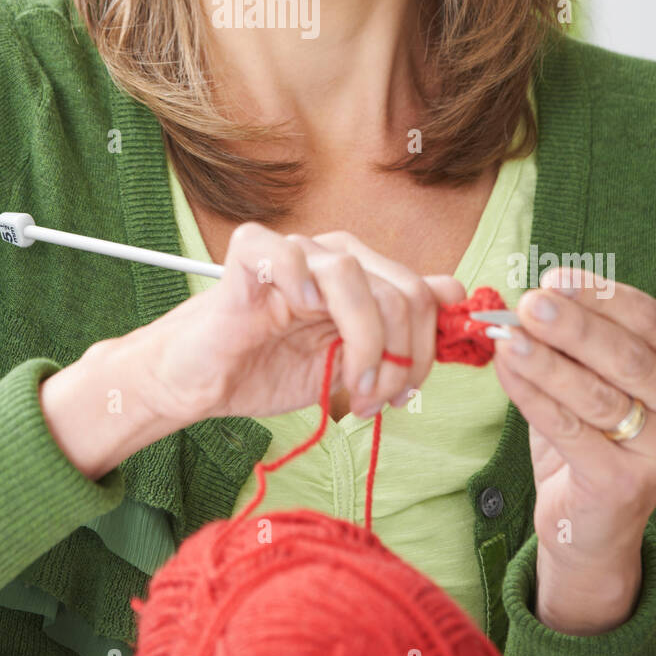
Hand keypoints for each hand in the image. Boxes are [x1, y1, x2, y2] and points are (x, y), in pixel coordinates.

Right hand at [142, 222, 466, 425]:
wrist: (201, 381)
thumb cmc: (269, 367)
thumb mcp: (349, 361)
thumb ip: (398, 333)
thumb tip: (454, 298)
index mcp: (363, 276)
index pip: (425, 293)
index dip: (427, 348)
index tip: (404, 394)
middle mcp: (332, 256)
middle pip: (402, 291)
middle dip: (401, 360)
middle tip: (371, 403)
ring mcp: (291, 252)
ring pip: (353, 275)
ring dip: (363, 344)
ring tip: (348, 389)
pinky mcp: (247, 258)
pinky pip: (282, 252)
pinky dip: (298, 283)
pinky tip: (297, 314)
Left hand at [492, 267, 655, 632]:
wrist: (590, 519)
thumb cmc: (596, 432)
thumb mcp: (597, 376)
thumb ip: (579, 341)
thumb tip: (535, 299)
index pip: (651, 322)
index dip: (602, 296)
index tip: (555, 278)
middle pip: (627, 357)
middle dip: (574, 326)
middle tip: (529, 304)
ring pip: (596, 395)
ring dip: (546, 361)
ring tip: (508, 336)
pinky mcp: (623, 484)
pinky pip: (569, 430)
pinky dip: (531, 396)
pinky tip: (506, 370)